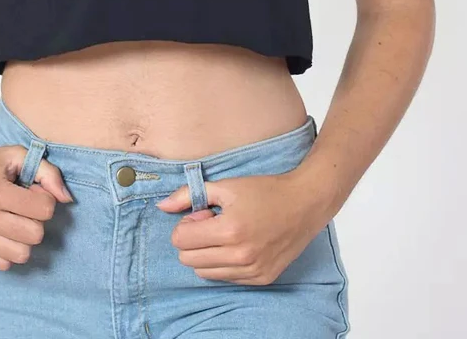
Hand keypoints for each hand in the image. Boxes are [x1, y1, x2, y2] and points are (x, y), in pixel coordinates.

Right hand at [0, 144, 72, 270]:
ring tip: (14, 221)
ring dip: (23, 239)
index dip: (45, 200)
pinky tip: (1, 232)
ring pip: (21, 255)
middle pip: (35, 235)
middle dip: (36, 221)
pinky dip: (8, 251)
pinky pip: (3, 265)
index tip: (33, 192)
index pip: (44, 210)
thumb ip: (48, 173)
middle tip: (24, 208)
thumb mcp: (17, 156)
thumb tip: (67, 199)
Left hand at [155, 168, 330, 284]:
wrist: (304, 204)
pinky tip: (238, 244)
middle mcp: (240, 256)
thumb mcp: (225, 186)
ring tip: (226, 233)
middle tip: (212, 222)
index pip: (181, 240)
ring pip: (204, 272)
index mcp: (229, 231)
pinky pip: (225, 278)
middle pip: (188, 259)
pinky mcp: (261, 279)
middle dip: (192, 240)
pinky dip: (223, 263)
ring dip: (206, 253)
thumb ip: (189, 195)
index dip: (186, 224)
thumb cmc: (265, 190)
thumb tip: (161, 206)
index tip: (202, 213)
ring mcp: (252, 271)